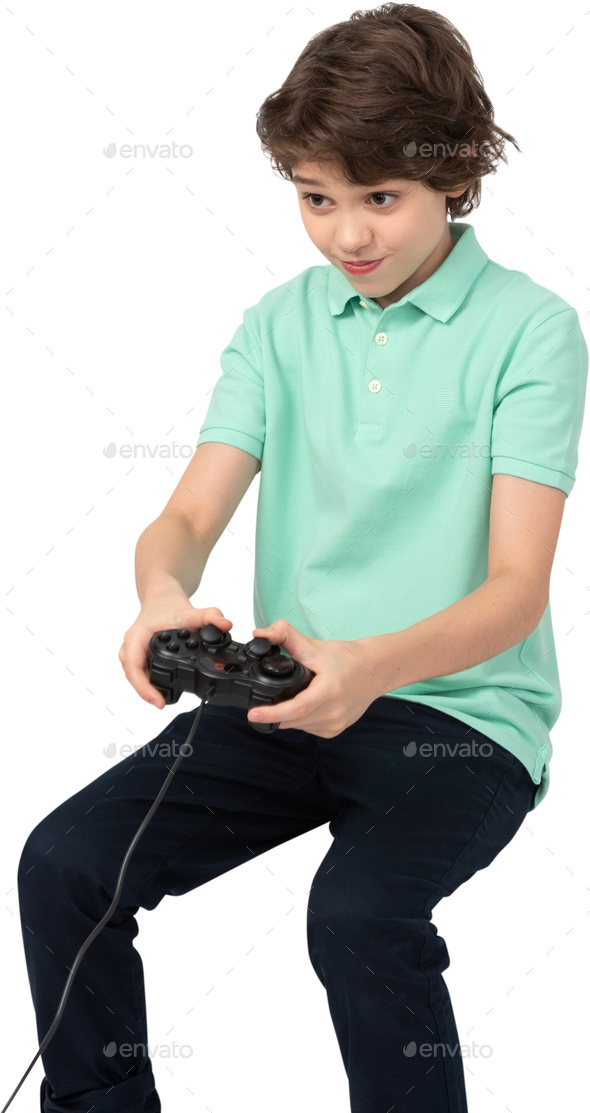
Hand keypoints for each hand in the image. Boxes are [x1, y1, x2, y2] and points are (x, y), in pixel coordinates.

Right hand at [119, 597, 232, 707]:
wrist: (162, 602)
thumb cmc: (170, 608)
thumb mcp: (192, 612)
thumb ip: (210, 616)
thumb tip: (225, 624)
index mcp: (137, 635)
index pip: (134, 666)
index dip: (144, 687)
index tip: (158, 701)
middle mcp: (131, 646)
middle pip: (133, 676)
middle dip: (147, 692)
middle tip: (164, 704)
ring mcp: (133, 654)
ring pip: (136, 678)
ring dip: (148, 690)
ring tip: (165, 700)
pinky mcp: (138, 659)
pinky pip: (140, 676)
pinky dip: (150, 685)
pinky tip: (163, 692)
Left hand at [247, 619, 382, 736]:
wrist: (375, 670)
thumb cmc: (348, 658)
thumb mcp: (314, 646)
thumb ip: (286, 635)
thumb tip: (261, 634)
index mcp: (329, 691)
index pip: (297, 708)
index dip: (272, 713)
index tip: (253, 714)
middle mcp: (334, 712)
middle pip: (293, 718)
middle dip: (274, 711)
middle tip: (264, 700)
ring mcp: (335, 724)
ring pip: (298, 725)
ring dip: (287, 716)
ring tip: (289, 696)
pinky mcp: (335, 730)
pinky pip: (307, 728)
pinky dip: (300, 718)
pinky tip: (304, 704)